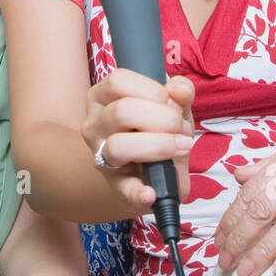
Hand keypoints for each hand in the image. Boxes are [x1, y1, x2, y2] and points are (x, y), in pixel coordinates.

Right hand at [82, 69, 194, 215]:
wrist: (151, 172)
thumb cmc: (156, 131)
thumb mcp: (170, 106)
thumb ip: (179, 93)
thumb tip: (180, 89)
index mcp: (102, 97)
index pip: (118, 81)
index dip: (152, 90)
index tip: (171, 103)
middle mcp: (94, 124)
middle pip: (121, 112)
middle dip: (163, 119)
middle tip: (181, 129)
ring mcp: (100, 155)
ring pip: (118, 146)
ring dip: (159, 146)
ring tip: (180, 148)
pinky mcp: (116, 185)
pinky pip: (124, 188)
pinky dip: (138, 192)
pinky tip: (150, 193)